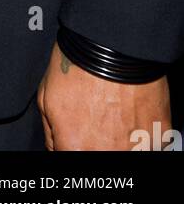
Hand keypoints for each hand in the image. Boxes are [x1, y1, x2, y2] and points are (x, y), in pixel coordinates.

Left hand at [38, 40, 171, 149]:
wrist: (113, 45)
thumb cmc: (79, 67)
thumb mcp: (46, 98)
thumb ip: (51, 134)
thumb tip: (56, 147)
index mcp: (76, 149)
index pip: (68, 159)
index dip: (69, 144)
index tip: (75, 134)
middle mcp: (107, 154)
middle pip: (97, 155)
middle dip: (93, 142)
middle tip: (94, 118)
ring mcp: (136, 149)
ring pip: (123, 152)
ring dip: (117, 139)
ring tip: (112, 113)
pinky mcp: (158, 136)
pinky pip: (146, 143)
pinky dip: (139, 132)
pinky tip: (129, 110)